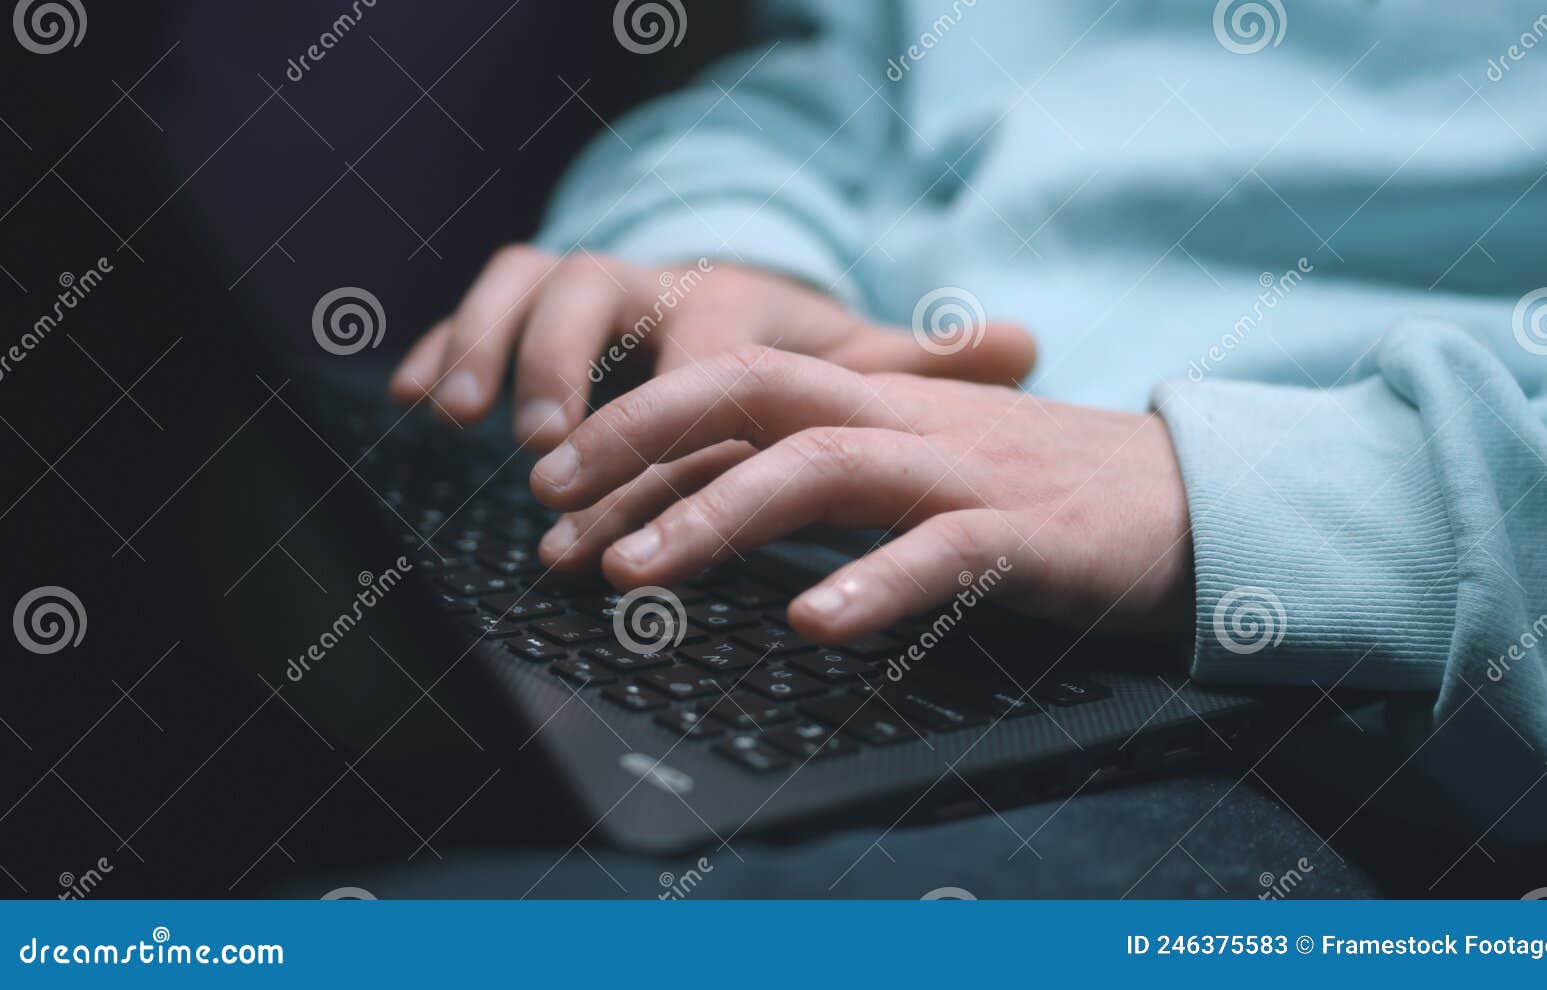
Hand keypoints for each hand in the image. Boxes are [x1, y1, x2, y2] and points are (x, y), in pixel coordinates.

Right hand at [388, 247, 1035, 445]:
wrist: (730, 308)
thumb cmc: (790, 359)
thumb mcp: (854, 366)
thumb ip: (924, 365)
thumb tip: (1028, 341)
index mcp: (736, 298)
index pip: (705, 334)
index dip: (674, 393)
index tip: (649, 450)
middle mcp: (655, 280)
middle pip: (598, 292)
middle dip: (563, 368)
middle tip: (540, 448)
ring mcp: (590, 286)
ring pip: (527, 282)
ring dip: (490, 344)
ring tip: (463, 419)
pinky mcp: (536, 303)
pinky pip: (477, 302)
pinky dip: (440, 339)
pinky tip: (411, 398)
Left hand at [528, 346, 1193, 643]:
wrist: (1202, 498)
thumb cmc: (1049, 496)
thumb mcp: (924, 475)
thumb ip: (832, 486)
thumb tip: (717, 515)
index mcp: (878, 404)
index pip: (733, 401)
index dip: (633, 440)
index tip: (547, 492)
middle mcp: (908, 421)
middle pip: (756, 393)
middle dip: (642, 437)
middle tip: (549, 505)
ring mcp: (967, 471)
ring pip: (825, 464)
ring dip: (719, 515)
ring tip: (636, 573)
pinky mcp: (1030, 534)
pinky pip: (942, 551)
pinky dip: (873, 583)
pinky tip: (812, 625)